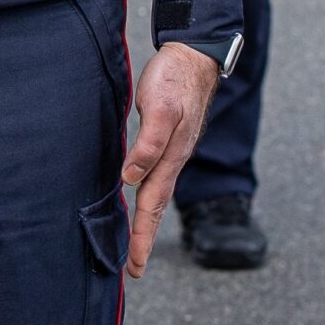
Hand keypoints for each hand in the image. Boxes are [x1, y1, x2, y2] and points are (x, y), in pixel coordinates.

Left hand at [121, 42, 222, 279]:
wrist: (194, 56)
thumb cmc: (175, 79)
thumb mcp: (159, 108)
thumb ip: (147, 143)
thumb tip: (130, 178)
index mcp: (170, 157)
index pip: (152, 205)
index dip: (142, 235)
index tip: (135, 265)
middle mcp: (172, 159)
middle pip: (156, 205)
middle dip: (145, 237)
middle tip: (134, 268)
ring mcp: (172, 150)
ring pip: (157, 193)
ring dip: (147, 219)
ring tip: (137, 242)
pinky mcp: (167, 139)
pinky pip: (157, 176)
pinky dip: (148, 195)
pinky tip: (141, 195)